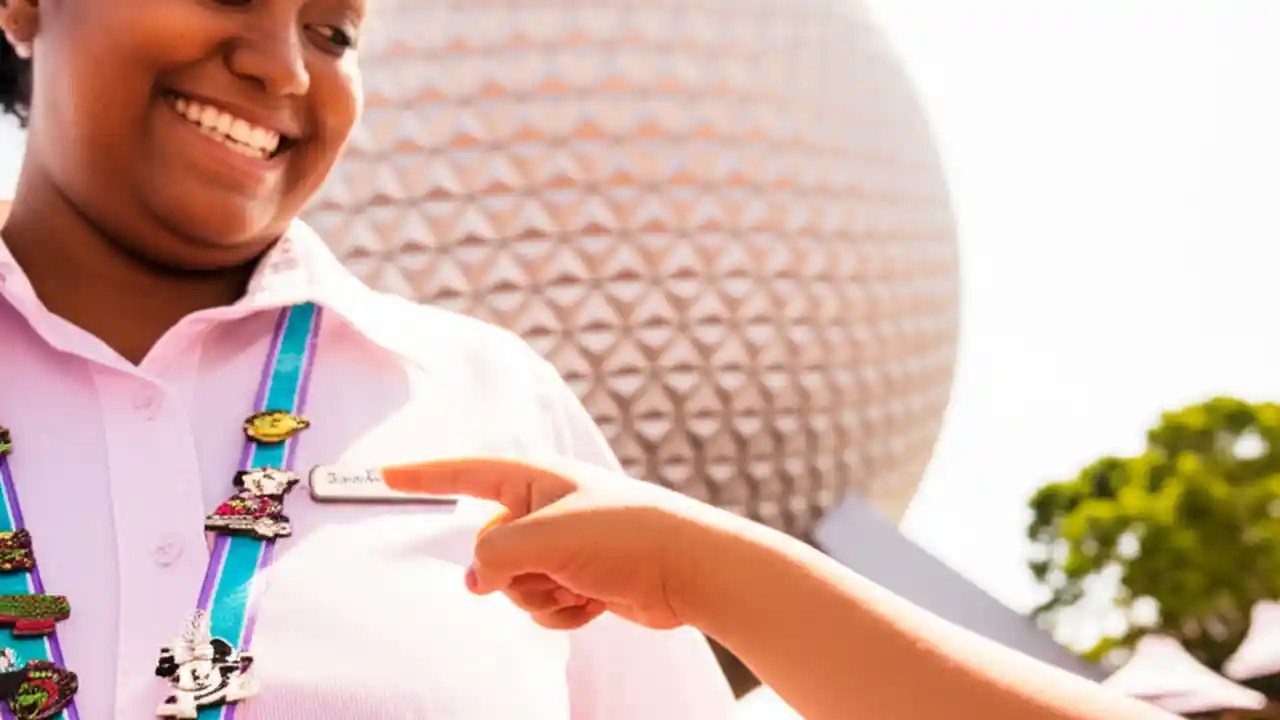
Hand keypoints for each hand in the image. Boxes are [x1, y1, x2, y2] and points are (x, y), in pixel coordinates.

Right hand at [381, 457, 726, 630]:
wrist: (689, 569)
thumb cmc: (626, 534)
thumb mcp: (548, 536)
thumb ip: (496, 555)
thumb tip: (477, 581)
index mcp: (535, 480)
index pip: (466, 473)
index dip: (424, 475)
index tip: (385, 474)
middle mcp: (544, 511)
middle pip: (488, 550)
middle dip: (513, 572)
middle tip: (552, 567)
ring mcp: (560, 548)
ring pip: (513, 586)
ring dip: (541, 595)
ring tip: (582, 581)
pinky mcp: (578, 580)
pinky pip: (542, 607)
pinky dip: (563, 611)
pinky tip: (595, 601)